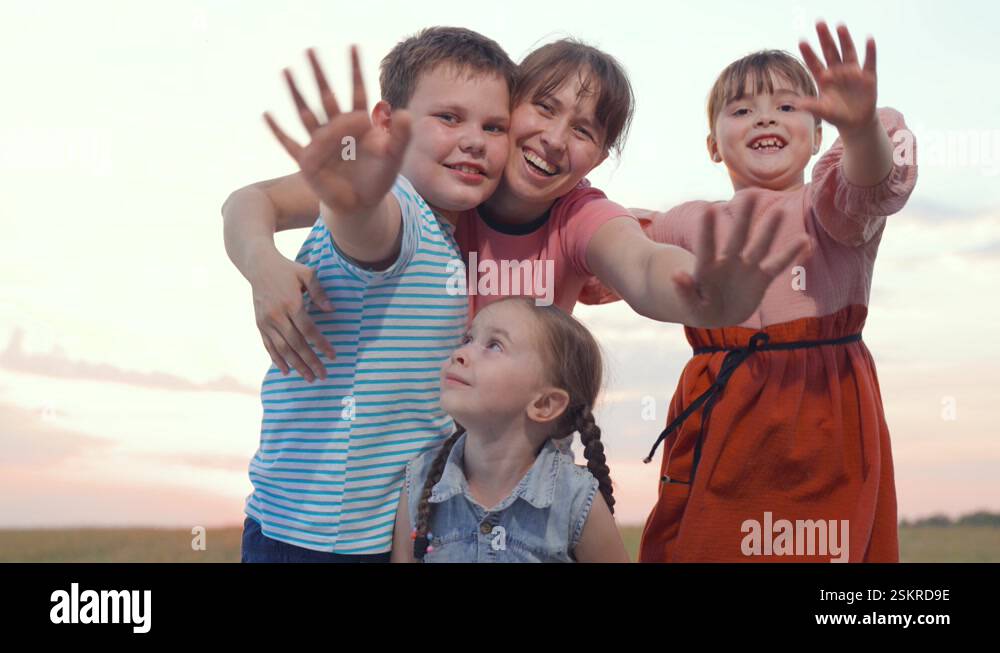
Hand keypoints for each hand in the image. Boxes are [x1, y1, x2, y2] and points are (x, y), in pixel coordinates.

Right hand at [250, 247, 337, 381]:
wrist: (258, 266)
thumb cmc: (287, 269)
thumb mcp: (307, 274)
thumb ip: (319, 292)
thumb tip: (331, 310)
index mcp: (291, 303)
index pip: (308, 330)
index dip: (321, 344)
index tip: (333, 356)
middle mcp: (277, 315)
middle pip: (296, 344)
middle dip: (310, 361)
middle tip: (323, 375)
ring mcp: (266, 321)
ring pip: (282, 349)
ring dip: (296, 365)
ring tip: (309, 378)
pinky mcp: (259, 324)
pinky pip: (269, 346)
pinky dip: (277, 360)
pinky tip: (287, 371)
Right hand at [263, 46, 410, 219]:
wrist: (363, 203)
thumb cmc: (378, 177)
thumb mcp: (394, 157)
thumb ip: (400, 136)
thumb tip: (403, 114)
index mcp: (358, 122)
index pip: (357, 91)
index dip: (355, 71)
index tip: (354, 47)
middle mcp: (337, 128)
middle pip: (327, 96)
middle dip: (319, 74)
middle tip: (310, 50)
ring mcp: (321, 143)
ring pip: (307, 113)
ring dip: (297, 94)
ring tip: (288, 71)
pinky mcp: (309, 161)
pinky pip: (291, 144)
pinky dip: (279, 131)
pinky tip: (267, 115)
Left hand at [672, 193, 811, 327]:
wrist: (718, 312)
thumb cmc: (701, 307)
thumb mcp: (691, 305)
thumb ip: (685, 292)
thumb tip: (675, 274)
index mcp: (707, 268)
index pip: (706, 246)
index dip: (707, 230)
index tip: (708, 209)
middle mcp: (728, 262)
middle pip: (737, 237)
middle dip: (744, 218)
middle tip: (750, 195)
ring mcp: (746, 268)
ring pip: (759, 246)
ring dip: (769, 230)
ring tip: (780, 211)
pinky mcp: (761, 278)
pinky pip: (778, 264)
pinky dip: (791, 253)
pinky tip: (805, 240)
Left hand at [797, 21, 877, 136]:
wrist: (856, 122)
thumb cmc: (836, 115)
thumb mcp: (823, 112)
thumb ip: (813, 106)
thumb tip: (797, 104)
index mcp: (824, 78)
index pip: (814, 63)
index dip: (808, 53)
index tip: (801, 40)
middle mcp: (837, 71)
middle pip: (830, 51)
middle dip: (824, 38)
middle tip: (819, 22)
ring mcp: (853, 72)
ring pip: (847, 52)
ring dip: (844, 39)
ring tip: (840, 26)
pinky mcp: (868, 76)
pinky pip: (869, 61)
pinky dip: (870, 51)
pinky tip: (869, 39)